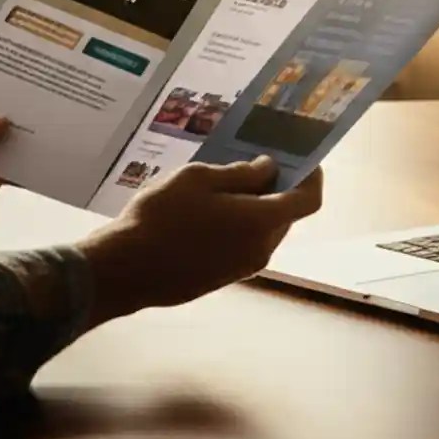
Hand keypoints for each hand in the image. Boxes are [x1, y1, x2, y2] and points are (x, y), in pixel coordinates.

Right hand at [77, 157, 322, 322]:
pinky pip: (245, 246)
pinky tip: (210, 213)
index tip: (304, 159)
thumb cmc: (162, 216)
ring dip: (256, 208)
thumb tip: (268, 170)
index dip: (312, 177)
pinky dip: (240, 226)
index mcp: (262, 221)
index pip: (308, 200)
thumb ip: (241, 174)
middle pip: (286, 215)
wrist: (125, 269)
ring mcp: (243, 268)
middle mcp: (261, 249)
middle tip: (254, 165)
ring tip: (224, 187)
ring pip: (264, 231)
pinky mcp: (224, 279)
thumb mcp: (199, 179)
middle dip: (279, 189)